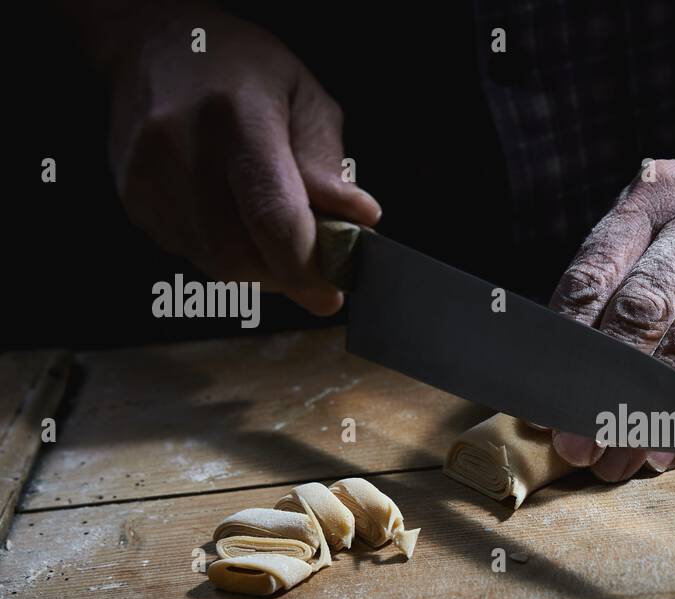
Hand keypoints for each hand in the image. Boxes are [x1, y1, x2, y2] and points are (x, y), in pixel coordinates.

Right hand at [105, 8, 379, 313]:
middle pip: (242, 257)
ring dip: (257, 267)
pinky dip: (224, 251)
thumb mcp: (304, 98)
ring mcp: (148, 178)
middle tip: (312, 264)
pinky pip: (191, 254)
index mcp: (236, 118)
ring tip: (273, 230)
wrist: (156, 45)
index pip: (273, 219)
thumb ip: (326, 164)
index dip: (307, 269)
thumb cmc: (241, 70)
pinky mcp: (133, 200)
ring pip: (216, 265)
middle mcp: (182, 149)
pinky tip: (232, 214)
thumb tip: (357, 219)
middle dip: (286, 275)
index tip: (332, 293)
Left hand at [549, 146, 674, 479]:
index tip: (541, 402)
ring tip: (620, 459)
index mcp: (652, 195)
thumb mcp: (661, 217)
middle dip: (603, 385)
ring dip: (651, 411)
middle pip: (642, 308)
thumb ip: (616, 275)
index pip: (593, 273)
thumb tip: (557, 369)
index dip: (562, 344)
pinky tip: (674, 447)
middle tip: (577, 444)